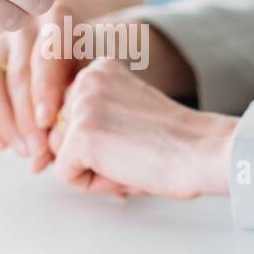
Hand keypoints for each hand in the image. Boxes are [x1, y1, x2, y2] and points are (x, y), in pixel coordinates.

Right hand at [0, 0, 90, 166]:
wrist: (85, 54)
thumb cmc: (94, 69)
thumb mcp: (92, 84)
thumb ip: (72, 115)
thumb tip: (39, 160)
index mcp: (58, 17)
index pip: (47, 53)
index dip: (45, 89)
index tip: (47, 121)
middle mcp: (24, 25)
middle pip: (18, 72)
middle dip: (27, 116)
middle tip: (37, 149)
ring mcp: (0, 45)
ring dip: (7, 123)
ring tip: (25, 151)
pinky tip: (3, 145)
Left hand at [47, 59, 235, 198]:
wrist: (206, 152)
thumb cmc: (177, 143)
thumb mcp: (127, 113)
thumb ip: (93, 117)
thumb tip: (47, 147)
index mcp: (99, 69)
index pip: (69, 115)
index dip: (100, 140)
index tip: (134, 139)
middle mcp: (86, 78)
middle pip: (60, 134)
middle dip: (90, 155)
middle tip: (134, 154)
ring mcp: (81, 106)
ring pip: (60, 155)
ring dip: (92, 169)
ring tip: (131, 162)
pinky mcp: (80, 136)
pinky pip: (66, 175)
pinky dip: (93, 185)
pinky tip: (125, 172)